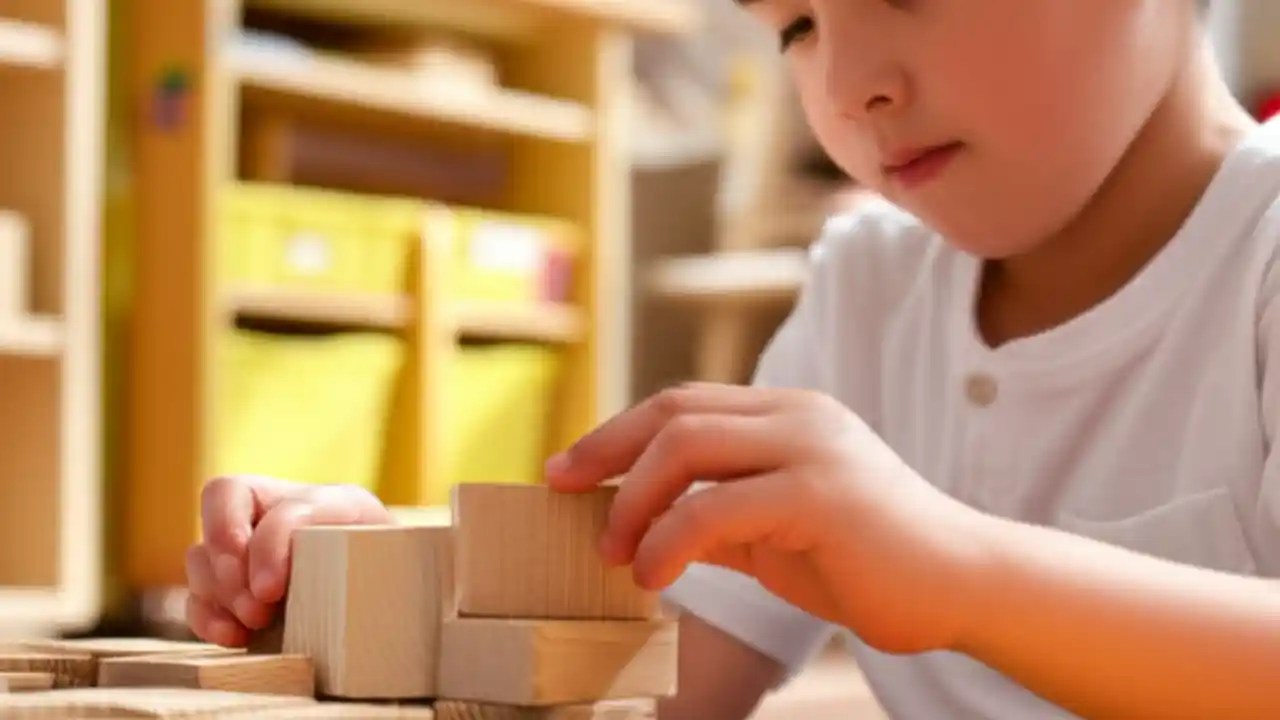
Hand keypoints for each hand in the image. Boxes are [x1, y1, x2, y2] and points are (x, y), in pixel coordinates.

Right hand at [185, 476, 392, 646]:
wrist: (390, 603)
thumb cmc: (396, 578)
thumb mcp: (398, 561)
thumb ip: (387, 558)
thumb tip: (377, 579)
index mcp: (329, 500)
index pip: (284, 502)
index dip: (271, 543)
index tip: (272, 590)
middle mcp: (281, 510)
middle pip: (223, 501)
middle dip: (232, 561)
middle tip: (258, 609)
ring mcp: (250, 545)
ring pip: (202, 549)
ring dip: (216, 590)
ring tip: (251, 623)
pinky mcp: (231, 586)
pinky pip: (196, 593)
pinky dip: (205, 615)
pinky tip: (232, 636)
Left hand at [545, 383, 990, 653]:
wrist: (960, 586)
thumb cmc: (866, 562)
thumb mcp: (776, 528)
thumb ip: (719, 512)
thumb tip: (644, 522)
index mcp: (787, 414)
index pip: (683, 402)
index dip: (616, 432)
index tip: (568, 470)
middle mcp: (797, 415)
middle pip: (674, 409)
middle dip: (606, 450)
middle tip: (562, 492)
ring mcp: (811, 447)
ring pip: (687, 444)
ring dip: (633, 501)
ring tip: (614, 552)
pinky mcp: (821, 493)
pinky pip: (715, 507)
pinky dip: (668, 541)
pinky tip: (655, 576)